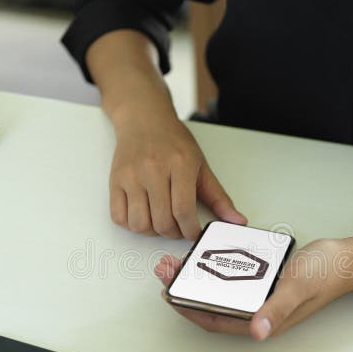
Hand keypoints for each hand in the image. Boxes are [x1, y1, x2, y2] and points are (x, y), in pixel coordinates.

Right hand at [110, 112, 245, 239]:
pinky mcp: (115, 181)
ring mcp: (131, 176)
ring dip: (152, 231)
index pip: (184, 210)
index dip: (191, 230)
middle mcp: (153, 170)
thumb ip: (219, 197)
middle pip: (162, 221)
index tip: (194, 232)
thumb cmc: (173, 141)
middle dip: (174, 233)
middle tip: (179, 227)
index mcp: (179, 164)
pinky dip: (131, 224)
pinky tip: (143, 215)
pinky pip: (119, 217)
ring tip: (160, 221)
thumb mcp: (201, 165)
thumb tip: (237, 220)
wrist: (143, 119)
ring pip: (140, 224)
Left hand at [154, 237, 352, 339]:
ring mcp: (262, 296)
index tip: (169, 294)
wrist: (349, 257)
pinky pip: (233, 280)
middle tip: (166, 271)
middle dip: (187, 291)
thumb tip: (257, 331)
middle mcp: (260, 311)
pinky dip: (216, 270)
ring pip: (221, 293)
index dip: (189, 310)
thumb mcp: (299, 286)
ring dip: (198, 279)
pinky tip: (207, 258)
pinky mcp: (265, 281)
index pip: (217, 320)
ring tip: (178, 263)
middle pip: (213, 306)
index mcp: (265, 319)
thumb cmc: (328, 273)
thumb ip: (277, 308)